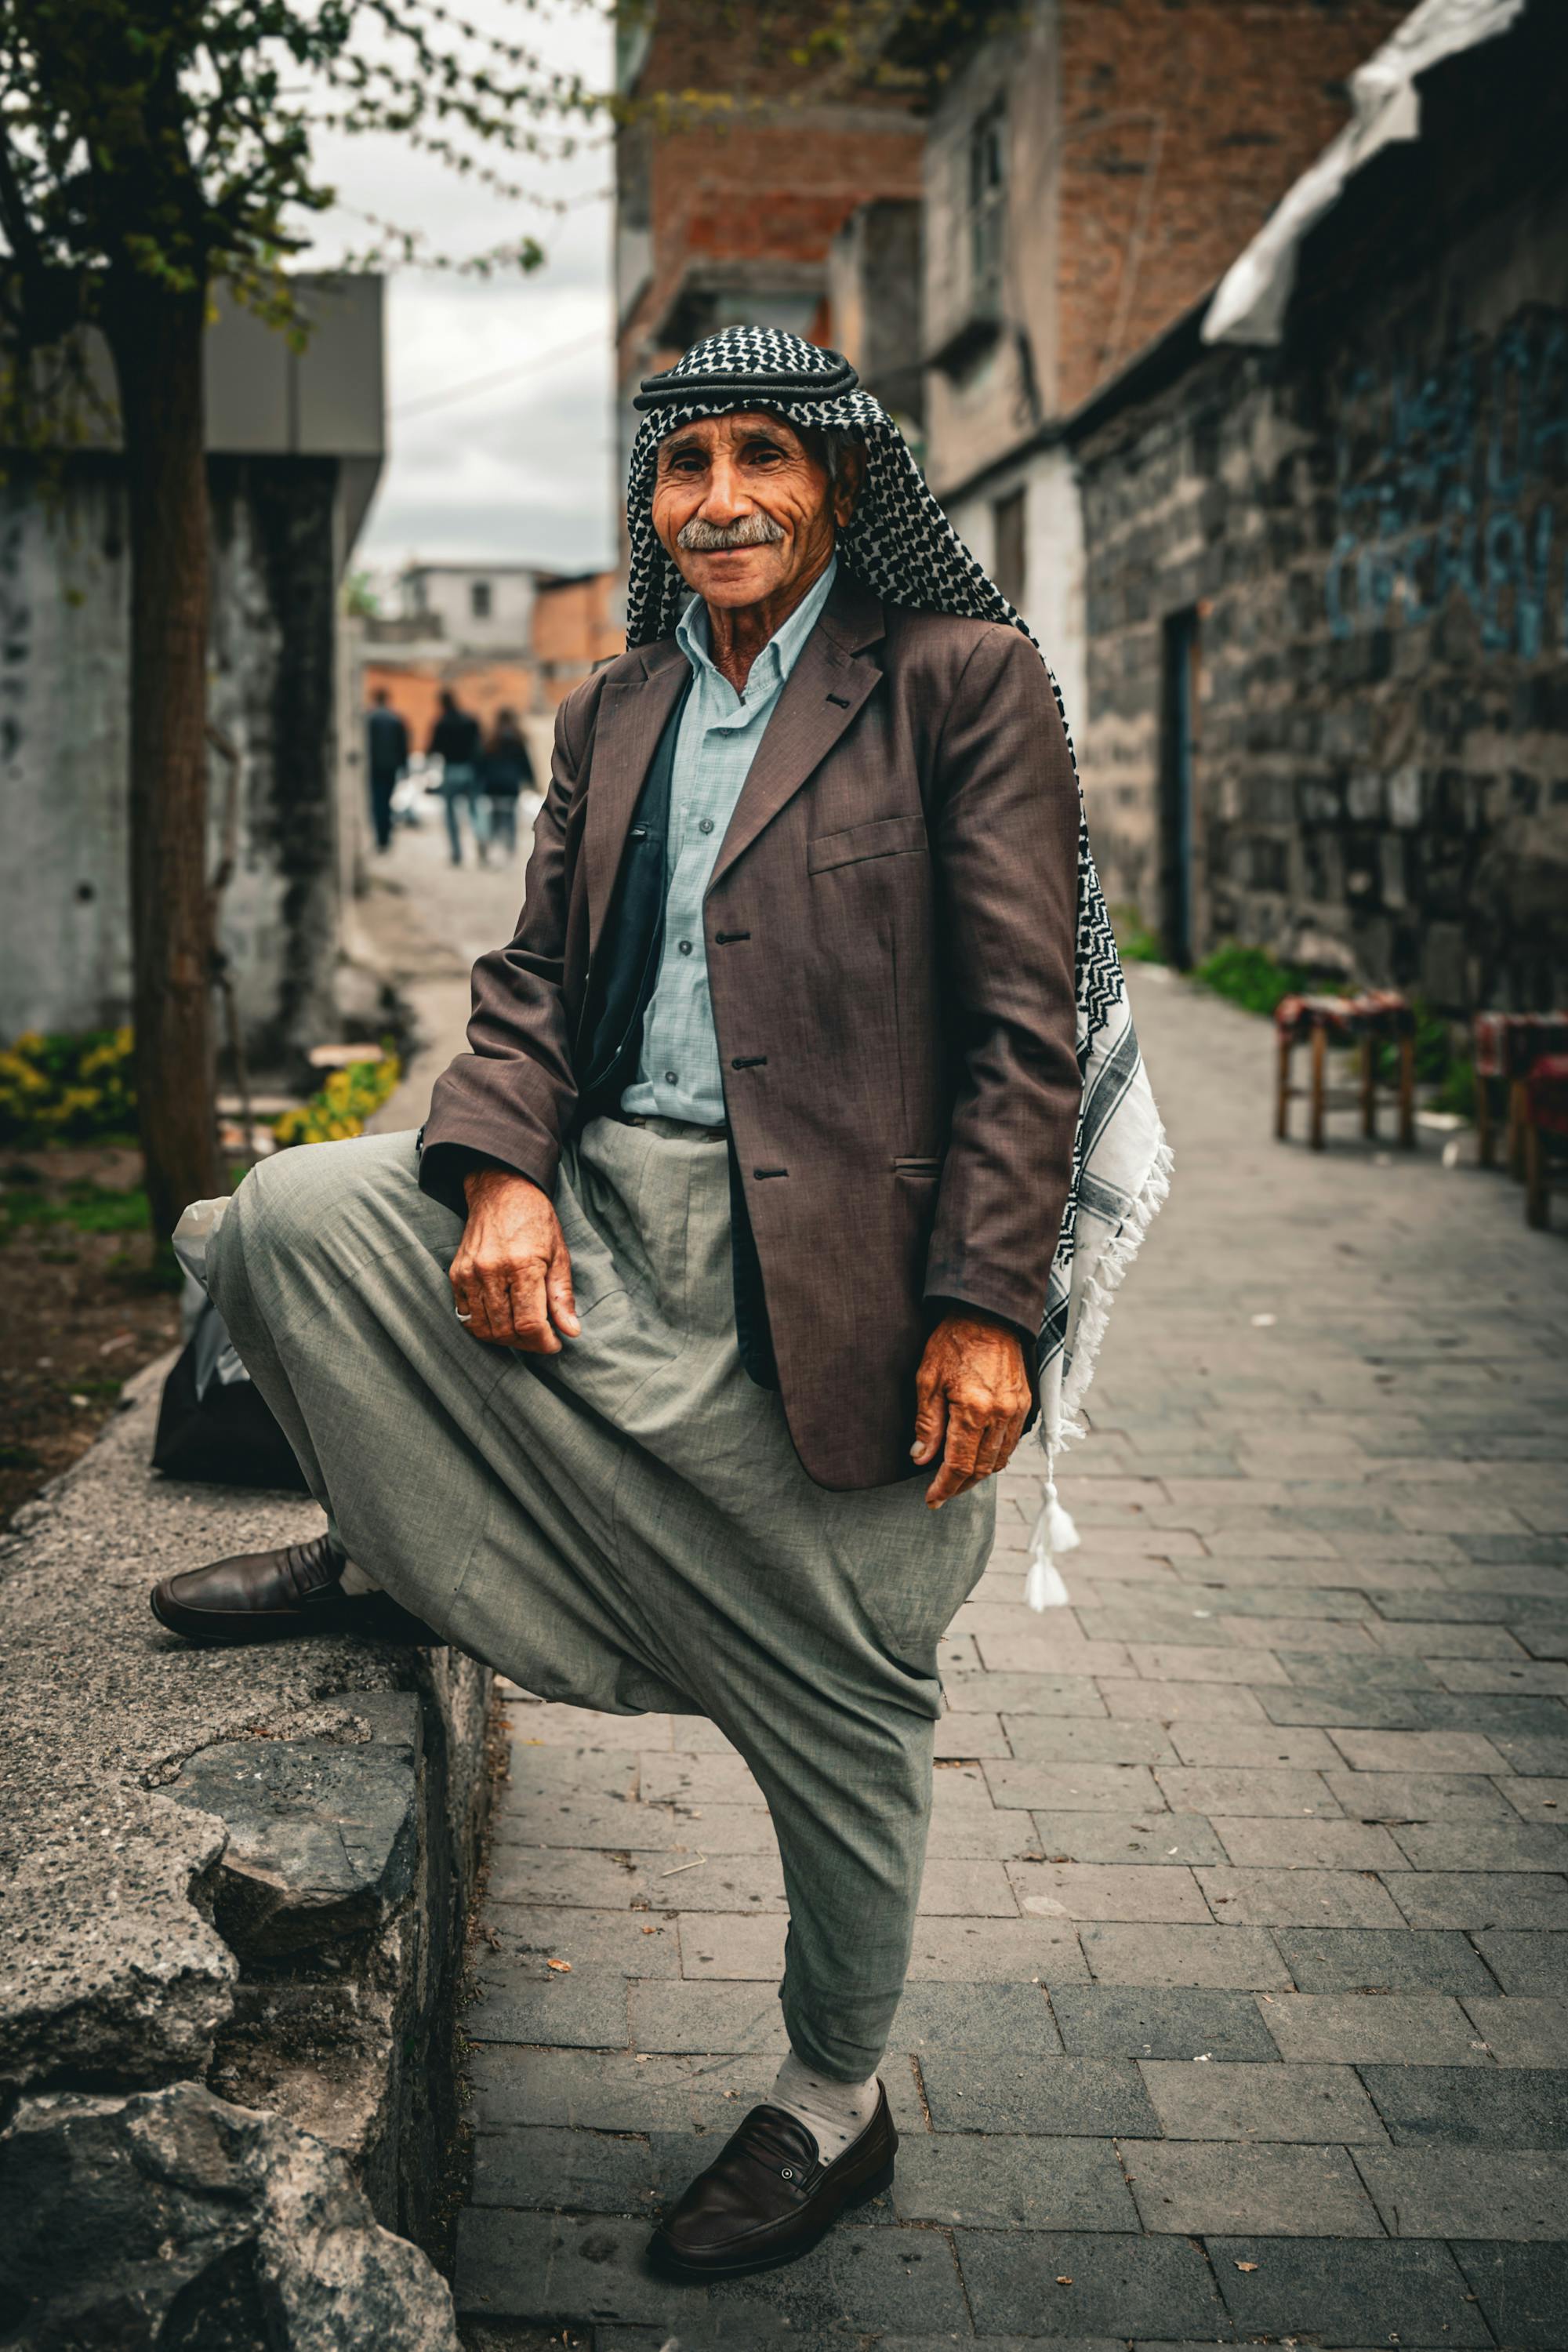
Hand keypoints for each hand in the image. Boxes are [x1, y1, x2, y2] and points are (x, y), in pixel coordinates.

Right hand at [450, 1167, 580, 1352]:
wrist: (501, 1192)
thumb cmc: (535, 1221)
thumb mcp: (559, 1255)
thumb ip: (562, 1296)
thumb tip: (571, 1331)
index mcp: (523, 1265)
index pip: (529, 1323)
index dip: (543, 1342)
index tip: (554, 1344)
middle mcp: (492, 1271)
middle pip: (505, 1330)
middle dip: (526, 1343)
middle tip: (540, 1339)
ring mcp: (470, 1273)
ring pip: (482, 1328)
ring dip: (504, 1338)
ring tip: (522, 1332)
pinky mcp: (456, 1274)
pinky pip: (464, 1314)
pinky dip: (482, 1325)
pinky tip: (500, 1319)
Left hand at [913, 1312, 1030, 1507]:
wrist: (988, 1313)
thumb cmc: (953, 1342)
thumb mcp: (928, 1380)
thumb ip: (927, 1423)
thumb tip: (921, 1459)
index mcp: (973, 1410)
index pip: (959, 1465)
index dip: (944, 1487)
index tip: (931, 1499)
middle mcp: (1000, 1415)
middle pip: (981, 1468)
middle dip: (960, 1486)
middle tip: (942, 1494)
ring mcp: (1016, 1410)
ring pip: (1000, 1459)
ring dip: (979, 1474)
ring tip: (958, 1479)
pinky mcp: (1025, 1403)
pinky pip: (1012, 1442)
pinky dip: (995, 1456)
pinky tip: (979, 1456)